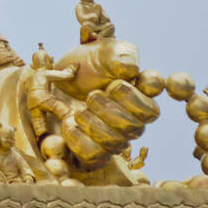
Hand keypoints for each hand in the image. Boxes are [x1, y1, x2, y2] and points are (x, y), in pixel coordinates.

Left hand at [53, 40, 158, 169]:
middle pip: (137, 125)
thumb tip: (130, 69)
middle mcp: (133, 115)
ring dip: (94, 125)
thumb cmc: (83, 67)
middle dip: (109, 110)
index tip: (117, 82)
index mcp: (138, 87)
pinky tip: (69, 124)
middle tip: (91, 95)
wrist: (51, 84)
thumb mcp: (98, 52)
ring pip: (117, 143)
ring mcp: (115, 135)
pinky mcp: (94, 150)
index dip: (145, 85)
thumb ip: (117, 55)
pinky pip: (94, 155)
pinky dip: (79, 139)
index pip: (155, 86)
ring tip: (79, 111)